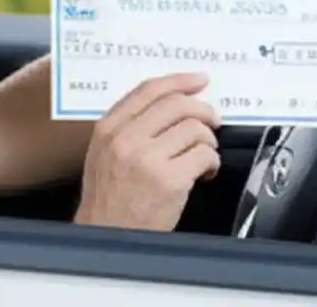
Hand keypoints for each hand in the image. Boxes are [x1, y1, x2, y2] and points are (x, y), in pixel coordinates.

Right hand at [73, 73, 221, 231]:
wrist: (107, 237)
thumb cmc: (108, 198)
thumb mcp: (103, 152)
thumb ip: (127, 126)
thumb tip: (170, 103)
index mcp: (108, 128)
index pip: (148, 90)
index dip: (179, 81)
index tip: (199, 80)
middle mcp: (126, 139)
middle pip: (177, 105)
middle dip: (203, 110)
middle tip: (212, 120)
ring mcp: (148, 159)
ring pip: (195, 129)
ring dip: (208, 141)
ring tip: (203, 155)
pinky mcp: (170, 180)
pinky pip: (204, 156)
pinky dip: (211, 162)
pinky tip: (204, 173)